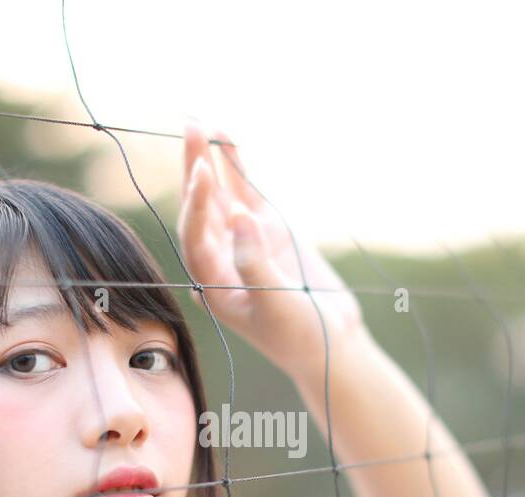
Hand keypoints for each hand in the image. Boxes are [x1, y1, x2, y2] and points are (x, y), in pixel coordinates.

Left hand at [177, 121, 367, 379]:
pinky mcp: (268, 231)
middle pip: (199, 208)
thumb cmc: (301, 336)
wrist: (334, 344)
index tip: (202, 172)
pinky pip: (247, 194)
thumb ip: (255, 264)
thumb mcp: (277, 306)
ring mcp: (244, 242)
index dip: (195, 204)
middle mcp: (221, 259)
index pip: (195, 237)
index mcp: (212, 284)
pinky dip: (238, 169)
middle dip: (193, 169)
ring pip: (220, 195)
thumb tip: (238, 215)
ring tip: (201, 124)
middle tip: (190, 127)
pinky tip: (228, 141)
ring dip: (210, 161)